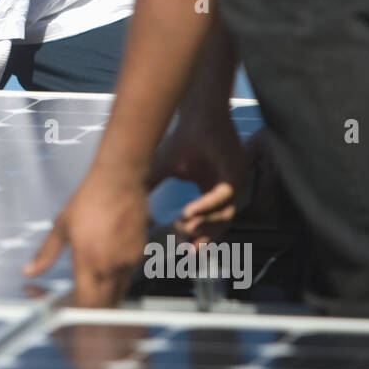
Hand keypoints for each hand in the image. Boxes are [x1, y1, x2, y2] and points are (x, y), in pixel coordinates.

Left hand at [23, 169, 148, 306]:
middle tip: (83, 307)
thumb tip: (28, 271)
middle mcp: (112, 266)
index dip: (80, 315)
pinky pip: (129, 273)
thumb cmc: (89, 200)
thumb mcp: (61, 226)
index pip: (87, 303)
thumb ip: (46, 253)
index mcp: (89, 261)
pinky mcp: (141, 253)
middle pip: (106, 303)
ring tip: (94, 287)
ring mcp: (129, 260)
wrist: (120, 179)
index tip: (73, 318)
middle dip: (94, 309)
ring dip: (108, 295)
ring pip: (120, 290)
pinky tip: (108, 266)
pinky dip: (119, 277)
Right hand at [149, 107, 248, 244]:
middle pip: (218, 223)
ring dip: (203, 224)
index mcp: (210, 190)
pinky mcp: (236, 175)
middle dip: (203, 239)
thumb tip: (132, 207)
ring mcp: (234, 183)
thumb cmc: (181, 140)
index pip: (208, 221)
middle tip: (188, 251)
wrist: (197, 117)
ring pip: (223, 214)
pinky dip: (206, 206)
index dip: (197, 237)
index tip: (184, 251)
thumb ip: (150, 188)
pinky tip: (188, 212)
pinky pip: (222, 196)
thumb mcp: (161, 170)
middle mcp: (225, 190)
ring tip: (183, 228)